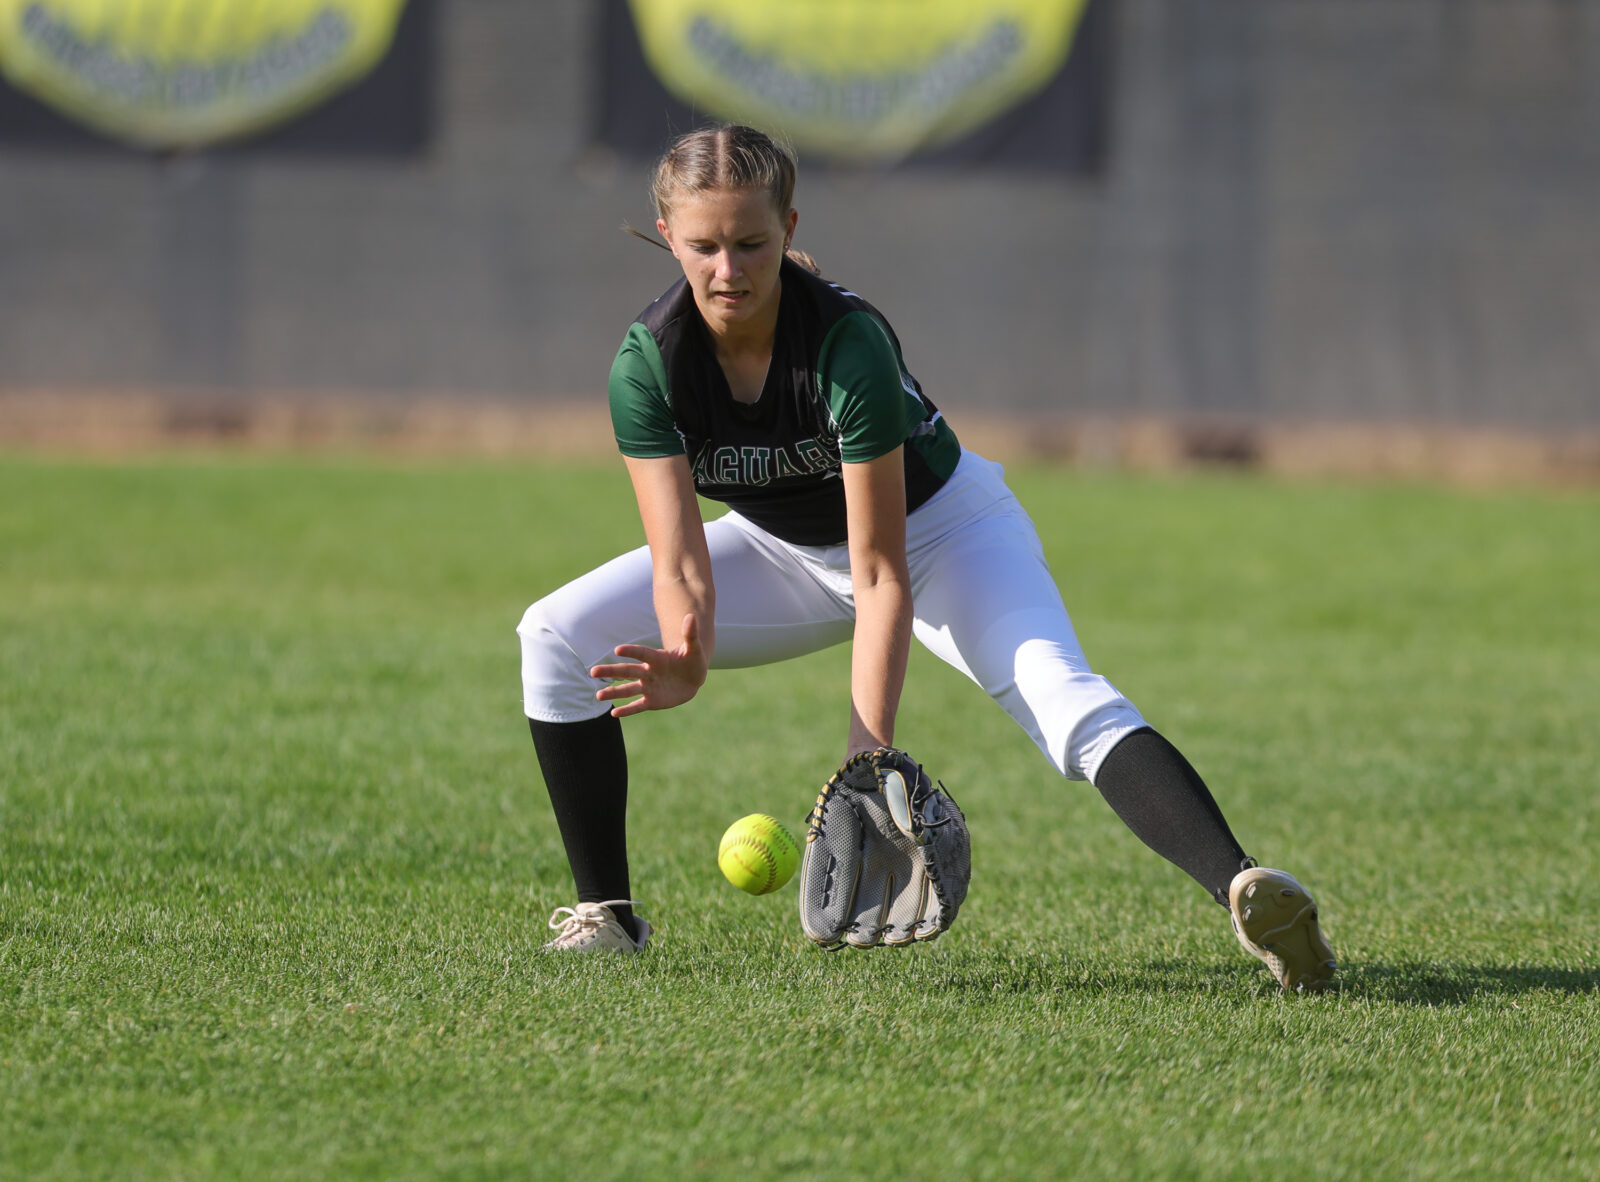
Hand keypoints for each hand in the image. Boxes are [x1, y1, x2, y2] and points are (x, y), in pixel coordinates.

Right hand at [590, 613, 706, 717]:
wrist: (693, 679)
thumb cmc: (692, 661)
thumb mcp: (694, 649)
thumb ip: (690, 634)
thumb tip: (691, 616)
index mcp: (657, 658)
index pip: (642, 653)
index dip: (631, 651)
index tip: (618, 650)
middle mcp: (648, 672)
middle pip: (627, 672)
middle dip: (611, 671)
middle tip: (593, 671)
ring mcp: (649, 687)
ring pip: (628, 689)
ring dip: (614, 692)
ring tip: (598, 696)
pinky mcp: (652, 700)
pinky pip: (638, 705)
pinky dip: (627, 710)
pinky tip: (614, 714)